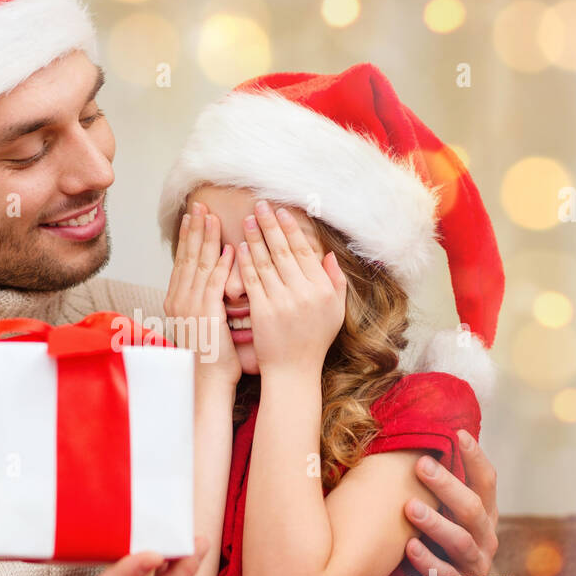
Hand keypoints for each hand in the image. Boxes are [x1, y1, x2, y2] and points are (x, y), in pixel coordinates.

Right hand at [165, 200, 239, 386]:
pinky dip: (221, 264)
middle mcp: (178, 300)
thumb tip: (215, 284)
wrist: (206, 380)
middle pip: (187, 256)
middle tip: (200, 206)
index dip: (188, 238)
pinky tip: (230, 248)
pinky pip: (214, 282)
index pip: (182, 261)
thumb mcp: (204, 322)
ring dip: (206, 238)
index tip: (194, 217)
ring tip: (211, 216)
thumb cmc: (211, 356)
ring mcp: (190, 305)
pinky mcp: (205, 313)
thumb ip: (206, 300)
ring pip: (198, 264)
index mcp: (176, 301)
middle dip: (194, 229)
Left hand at [234, 199, 346, 375]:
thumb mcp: (336, 311)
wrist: (293, 370)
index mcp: (322, 289)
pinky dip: (245, 262)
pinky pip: (252, 281)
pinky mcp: (262, 312)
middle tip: (259, 205)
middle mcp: (303, 293)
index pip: (304, 251)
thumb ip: (336, 281)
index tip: (281, 211)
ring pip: (265, 262)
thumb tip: (328, 254)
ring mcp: (282, 302)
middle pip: (283, 251)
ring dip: (255, 238)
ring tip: (247, 220)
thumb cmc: (315, 340)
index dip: (291, 229)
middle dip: (270, 224)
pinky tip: (239, 248)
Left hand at [403, 431, 498, 575]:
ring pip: (461, 541)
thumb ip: (433, 489)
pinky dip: (429, 562)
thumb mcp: (440, 515)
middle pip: (472, 507)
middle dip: (448, 485)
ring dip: (435, 522)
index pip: (486, 481)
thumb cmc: (435, 546)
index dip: (475, 457)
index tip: (457, 432)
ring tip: (410, 507)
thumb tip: (408, 442)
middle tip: (422, 464)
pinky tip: (409, 548)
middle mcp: (485, 537)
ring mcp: (477, 566)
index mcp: (483, 513)